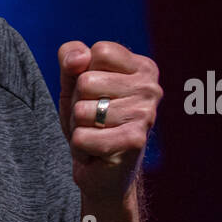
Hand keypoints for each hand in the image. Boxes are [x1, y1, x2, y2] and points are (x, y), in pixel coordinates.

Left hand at [57, 40, 161, 200]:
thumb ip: (70, 56)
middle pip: (86, 81)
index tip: (94, 93)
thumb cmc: (90, 120)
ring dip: (78, 127)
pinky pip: (82, 138)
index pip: (99, 52)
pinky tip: (94, 152)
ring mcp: (145, 114)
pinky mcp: (134, 141)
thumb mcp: (74, 82)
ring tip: (95, 134)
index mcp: (142, 67)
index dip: (83, 73)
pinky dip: (79, 148)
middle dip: (77, 104)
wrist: (100, 169)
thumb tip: (79, 58)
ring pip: (81, 111)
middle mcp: (150, 88)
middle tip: (92, 120)